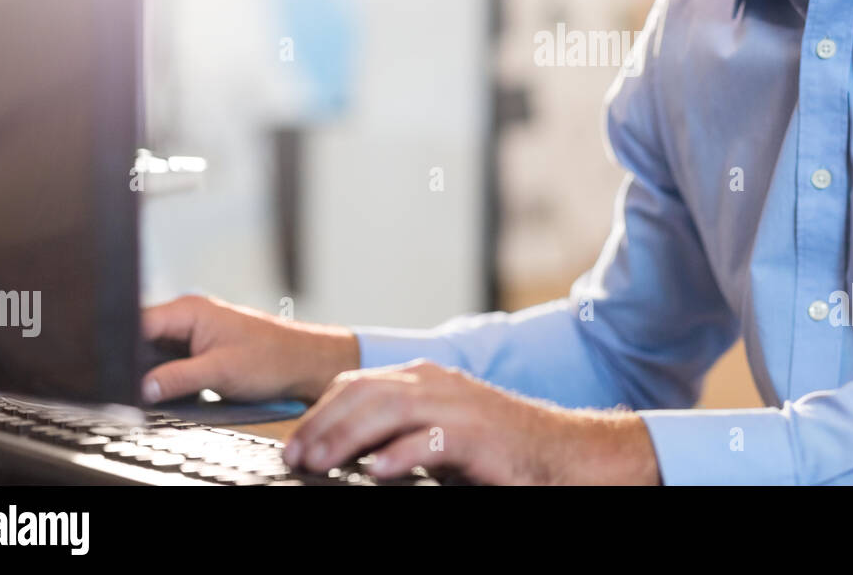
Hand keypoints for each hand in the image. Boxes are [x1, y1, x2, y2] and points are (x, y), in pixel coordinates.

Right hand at [141, 294, 359, 404]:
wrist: (302, 364)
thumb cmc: (271, 359)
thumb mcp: (220, 371)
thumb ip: (178, 378)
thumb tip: (141, 387)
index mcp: (188, 310)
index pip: (136, 323)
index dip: (121, 348)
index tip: (113, 373)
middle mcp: (186, 316)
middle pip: (140, 340)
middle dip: (134, 364)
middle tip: (133, 388)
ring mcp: (191, 333)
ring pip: (153, 354)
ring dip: (151, 373)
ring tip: (159, 387)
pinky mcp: (197, 350)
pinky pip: (168, 363)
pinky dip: (166, 377)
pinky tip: (169, 390)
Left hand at [282, 359, 660, 484]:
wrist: (559, 452)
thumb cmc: (496, 448)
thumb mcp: (436, 434)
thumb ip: (395, 435)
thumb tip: (345, 453)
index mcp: (423, 379)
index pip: (356, 384)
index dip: (319, 413)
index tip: (293, 446)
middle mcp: (436, 384)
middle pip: (364, 392)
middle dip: (323, 425)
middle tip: (295, 458)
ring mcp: (457, 405)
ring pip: (388, 409)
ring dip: (347, 437)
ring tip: (321, 464)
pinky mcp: (478, 433)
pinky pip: (432, 438)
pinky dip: (401, 453)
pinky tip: (378, 472)